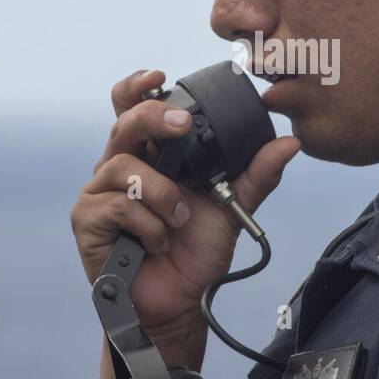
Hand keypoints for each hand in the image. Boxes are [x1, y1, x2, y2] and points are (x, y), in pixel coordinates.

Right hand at [70, 69, 301, 346]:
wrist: (180, 302)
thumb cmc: (196, 251)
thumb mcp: (232, 206)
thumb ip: (256, 173)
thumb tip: (290, 142)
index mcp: (150, 155)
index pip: (133, 107)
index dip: (139, 87)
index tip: (160, 77)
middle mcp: (120, 166)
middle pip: (124, 122)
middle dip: (154, 117)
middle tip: (182, 125)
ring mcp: (99, 193)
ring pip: (124, 167)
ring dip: (162, 194)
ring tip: (178, 220)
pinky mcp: (87, 220)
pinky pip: (117, 205)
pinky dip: (148, 226)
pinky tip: (157, 243)